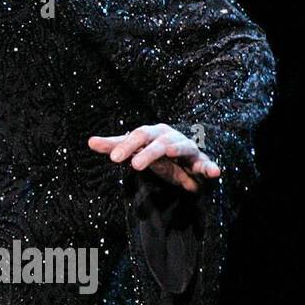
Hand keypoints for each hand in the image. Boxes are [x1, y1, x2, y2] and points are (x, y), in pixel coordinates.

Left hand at [88, 123, 218, 192]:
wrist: (182, 155)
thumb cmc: (153, 150)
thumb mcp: (134, 149)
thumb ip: (114, 146)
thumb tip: (90, 142)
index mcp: (152, 132)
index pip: (137, 136)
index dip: (126, 146)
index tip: (112, 158)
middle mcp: (169, 137)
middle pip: (157, 142)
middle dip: (147, 152)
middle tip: (134, 166)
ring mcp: (185, 147)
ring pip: (181, 147)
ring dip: (176, 149)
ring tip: (170, 152)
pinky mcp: (200, 161)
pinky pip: (205, 163)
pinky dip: (210, 167)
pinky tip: (214, 172)